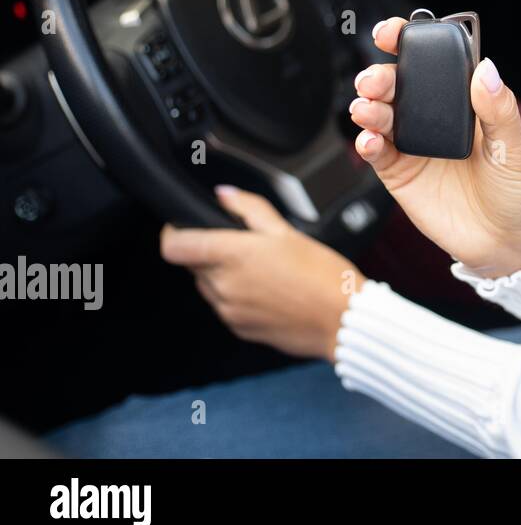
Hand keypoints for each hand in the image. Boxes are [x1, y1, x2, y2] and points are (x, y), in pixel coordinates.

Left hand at [160, 185, 364, 362]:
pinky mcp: (238, 328)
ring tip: (263, 271)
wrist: (343, 320)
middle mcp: (223, 286)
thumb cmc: (323, 275)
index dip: (173, 233)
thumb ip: (250, 209)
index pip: (173, 247)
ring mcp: (229, 311)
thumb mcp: (288, 231)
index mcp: (232, 256)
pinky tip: (269, 291)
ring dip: (223, 275)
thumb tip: (224, 195)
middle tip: (246, 247)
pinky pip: (225, 307)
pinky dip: (237, 296)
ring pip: (208, 286)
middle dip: (209, 252)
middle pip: (192, 264)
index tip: (184, 227)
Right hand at [350, 16, 520, 277]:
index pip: (434, 62)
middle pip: (399, 85)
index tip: (393, 32)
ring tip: (368, 109)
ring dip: (369, 107)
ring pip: (381, 115)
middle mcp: (436, 118)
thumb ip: (498, 109)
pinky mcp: (402, 174)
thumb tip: (486, 68)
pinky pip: (377, 152)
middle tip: (377, 80)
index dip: (410, 42)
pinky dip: (367, 142)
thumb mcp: (516, 148)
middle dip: (381, 76)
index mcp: (465, 101)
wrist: (511, 244)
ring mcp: (416, 145)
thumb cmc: (520, 192)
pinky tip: (369, 140)